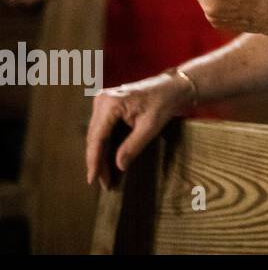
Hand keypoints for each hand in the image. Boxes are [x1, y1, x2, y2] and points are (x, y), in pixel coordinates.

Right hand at [85, 69, 192, 186]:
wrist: (172, 86)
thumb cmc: (164, 102)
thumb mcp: (151, 126)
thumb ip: (133, 146)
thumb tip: (119, 166)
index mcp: (111, 103)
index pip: (98, 137)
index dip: (94, 160)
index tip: (93, 179)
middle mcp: (101, 100)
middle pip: (94, 137)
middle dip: (97, 161)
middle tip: (102, 182)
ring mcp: (102, 101)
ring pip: (96, 135)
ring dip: (99, 155)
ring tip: (104, 176)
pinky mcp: (106, 106)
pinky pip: (101, 129)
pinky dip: (104, 145)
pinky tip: (106, 160)